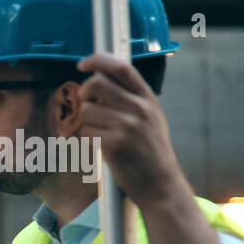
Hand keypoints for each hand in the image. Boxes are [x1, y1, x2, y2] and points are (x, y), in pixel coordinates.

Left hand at [76, 53, 191, 208]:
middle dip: (84, 92)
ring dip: (87, 121)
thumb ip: (130, 97)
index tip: (83, 64)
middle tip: (87, 103)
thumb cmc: (149, 149)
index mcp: (148, 98)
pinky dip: (90, 139)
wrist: (160, 182)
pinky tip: (104, 147)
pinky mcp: (115, 144)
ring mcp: (128, 126)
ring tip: (103, 133)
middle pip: (96, 84)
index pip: (121, 67)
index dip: (98, 60)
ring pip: (87, 110)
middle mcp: (140, 108)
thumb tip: (98, 80)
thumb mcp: (150, 116)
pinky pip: (87, 132)